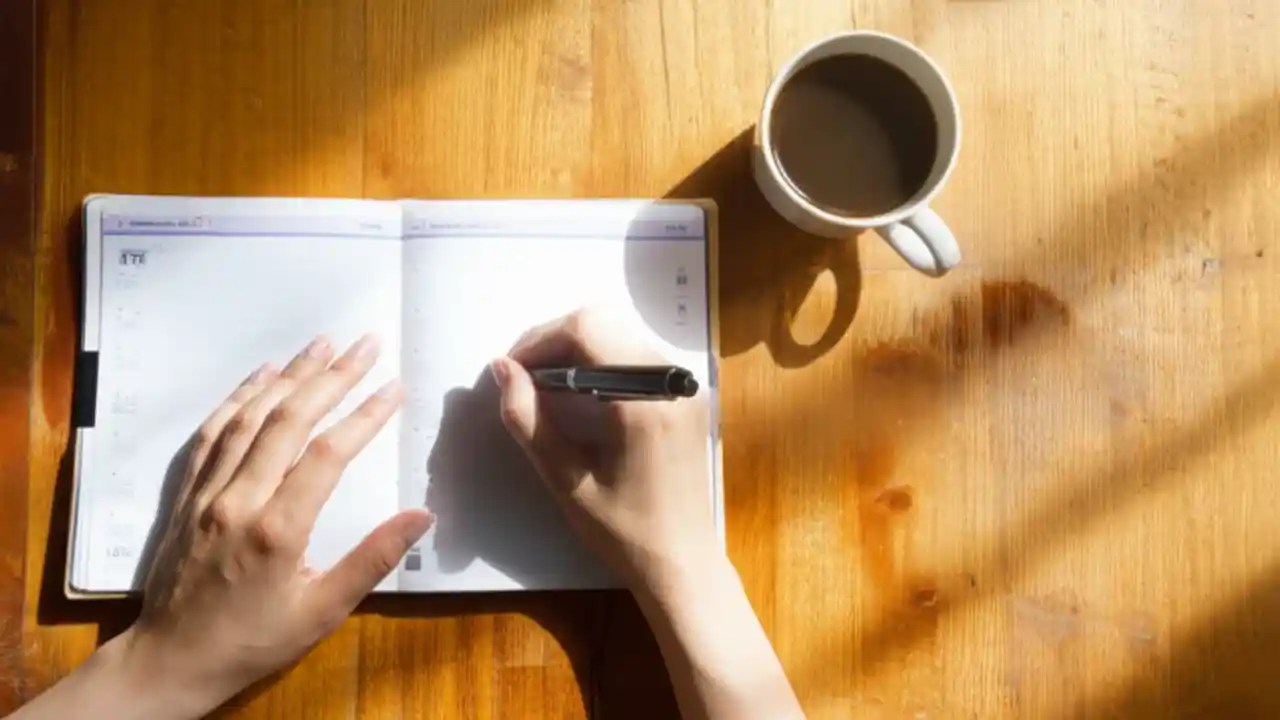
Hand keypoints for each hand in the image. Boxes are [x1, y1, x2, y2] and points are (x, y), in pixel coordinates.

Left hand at [113, 335, 430, 716]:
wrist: (171, 659)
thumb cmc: (253, 641)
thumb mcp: (322, 612)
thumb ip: (372, 560)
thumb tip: (422, 516)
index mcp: (277, 531)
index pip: (327, 455)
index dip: (364, 416)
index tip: (394, 386)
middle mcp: (238, 500)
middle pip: (288, 422)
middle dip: (332, 377)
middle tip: (366, 344)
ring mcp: (206, 492)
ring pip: (250, 418)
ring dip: (289, 376)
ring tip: (322, 343)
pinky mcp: (187, 493)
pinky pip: (213, 432)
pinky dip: (239, 397)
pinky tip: (262, 374)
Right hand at [490, 310, 718, 589]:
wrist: (683, 563)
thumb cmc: (624, 532)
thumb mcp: (567, 481)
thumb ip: (531, 422)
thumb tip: (502, 370)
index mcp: (646, 400)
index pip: (588, 330)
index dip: (539, 340)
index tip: (510, 372)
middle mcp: (672, 380)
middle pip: (604, 320)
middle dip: (555, 338)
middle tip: (523, 377)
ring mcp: (685, 385)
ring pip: (621, 331)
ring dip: (577, 345)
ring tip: (545, 385)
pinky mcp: (687, 395)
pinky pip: (638, 354)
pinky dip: (602, 358)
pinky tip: (579, 393)